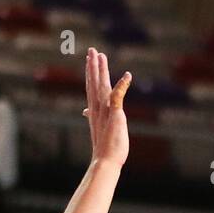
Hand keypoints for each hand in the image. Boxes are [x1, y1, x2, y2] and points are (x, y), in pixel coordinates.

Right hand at [82, 47, 130, 167]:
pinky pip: (117, 97)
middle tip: (92, 51)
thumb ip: (93, 117)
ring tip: (100, 55)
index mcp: (94, 112)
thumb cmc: (105, 149)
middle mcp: (97, 109)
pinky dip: (122, 86)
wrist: (105, 161)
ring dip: (101, 70)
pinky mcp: (115, 115)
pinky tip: (127, 76)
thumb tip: (85, 111)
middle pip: (93, 83)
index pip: (91, 89)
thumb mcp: (100, 129)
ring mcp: (105, 111)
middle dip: (92, 66)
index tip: (89, 62)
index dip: (90, 75)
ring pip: (101, 86)